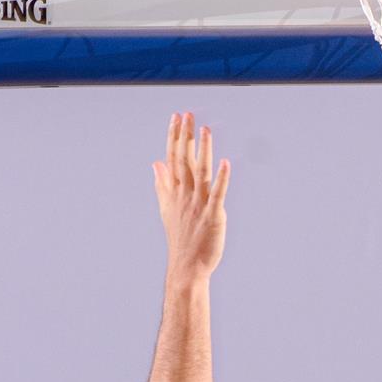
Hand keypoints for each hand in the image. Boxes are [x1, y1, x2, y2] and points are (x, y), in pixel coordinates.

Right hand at [154, 112, 229, 280]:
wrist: (186, 267)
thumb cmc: (180, 238)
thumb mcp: (166, 208)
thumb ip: (162, 183)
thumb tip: (156, 162)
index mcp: (175, 192)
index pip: (173, 158)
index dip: (174, 136)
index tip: (176, 116)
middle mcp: (185, 195)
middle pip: (184, 161)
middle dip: (185, 137)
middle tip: (187, 114)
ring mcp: (198, 205)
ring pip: (200, 173)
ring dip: (202, 150)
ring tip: (204, 129)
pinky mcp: (213, 217)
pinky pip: (218, 195)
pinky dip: (222, 179)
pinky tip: (226, 162)